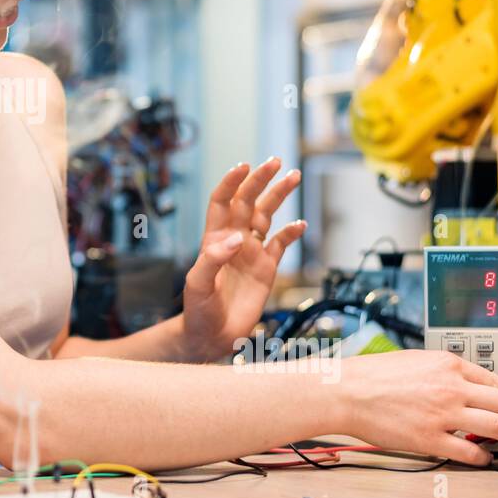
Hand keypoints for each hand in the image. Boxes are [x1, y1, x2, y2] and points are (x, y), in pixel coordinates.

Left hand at [180, 158, 305, 360]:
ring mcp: (251, 252)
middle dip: (260, 180)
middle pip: (247, 201)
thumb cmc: (198, 309)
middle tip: (275, 161)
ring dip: (278, 196)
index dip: (231, 183)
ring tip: (293, 176)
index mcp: (214, 239)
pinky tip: (300, 224)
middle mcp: (234, 240)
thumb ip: (212, 260)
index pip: (222, 202)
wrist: (211, 336)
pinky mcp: (266, 269)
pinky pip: (280, 244)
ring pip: (266, 216)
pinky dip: (290, 233)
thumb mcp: (198, 284)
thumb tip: (236, 239)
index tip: (244, 166)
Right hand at [338, 349, 497, 463]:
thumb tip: (473, 386)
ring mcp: (442, 414)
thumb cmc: (374, 375)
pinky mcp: (430, 438)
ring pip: (497, 428)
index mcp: (448, 365)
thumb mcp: (417, 360)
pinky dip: (484, 457)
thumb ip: (447, 372)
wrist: (346, 390)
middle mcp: (451, 388)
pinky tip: (485, 457)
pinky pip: (469, 452)